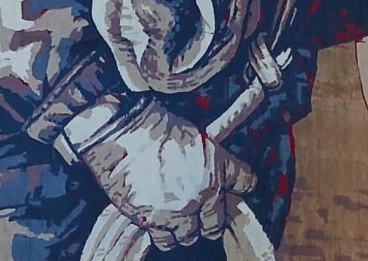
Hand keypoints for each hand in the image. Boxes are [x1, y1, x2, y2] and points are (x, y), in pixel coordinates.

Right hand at [72, 99, 255, 250]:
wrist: (123, 132)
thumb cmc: (156, 128)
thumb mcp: (198, 137)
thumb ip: (214, 161)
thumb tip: (221, 175)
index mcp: (216, 170)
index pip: (244, 184)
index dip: (238, 189)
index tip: (231, 192)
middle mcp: (202, 195)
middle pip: (215, 224)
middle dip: (208, 221)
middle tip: (198, 215)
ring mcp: (177, 211)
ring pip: (188, 237)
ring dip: (184, 231)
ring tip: (175, 220)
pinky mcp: (151, 220)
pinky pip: (163, 239)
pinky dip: (162, 234)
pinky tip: (157, 222)